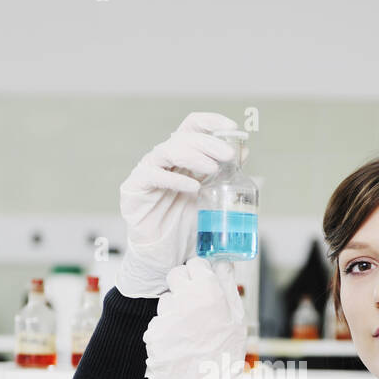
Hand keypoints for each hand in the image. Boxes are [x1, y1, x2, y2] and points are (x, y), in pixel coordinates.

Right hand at [116, 112, 247, 298]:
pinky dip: (174, 180)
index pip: (193, 126)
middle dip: (208, 142)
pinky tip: (193, 188)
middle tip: (228, 155)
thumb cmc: (185, 227)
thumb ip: (225, 176)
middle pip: (183, 137)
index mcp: (182, 157)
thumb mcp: (211, 199)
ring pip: (167, 150)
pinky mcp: (134, 189)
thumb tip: (243, 151)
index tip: (232, 128)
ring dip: (193, 155)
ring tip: (212, 169)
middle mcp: (164, 160)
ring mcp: (148, 172)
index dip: (211, 121)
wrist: (162, 257)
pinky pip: (152, 176)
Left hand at [143, 257, 254, 378]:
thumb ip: (228, 285)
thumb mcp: (237, 317)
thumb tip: (222, 262)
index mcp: (208, 292)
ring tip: (188, 332)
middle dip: (182, 286)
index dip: (199, 274)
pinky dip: (164, 332)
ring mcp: (166, 318)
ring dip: (173, 311)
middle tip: (192, 305)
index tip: (201, 285)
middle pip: (174, 276)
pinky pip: (156, 324)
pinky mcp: (153, 335)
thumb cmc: (227, 352)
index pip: (194, 264)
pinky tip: (178, 344)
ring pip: (164, 302)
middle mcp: (184, 300)